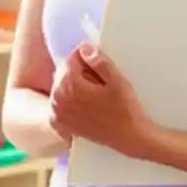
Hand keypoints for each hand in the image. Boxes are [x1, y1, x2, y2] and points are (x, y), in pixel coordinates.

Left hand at [51, 41, 157, 158]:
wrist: (129, 138)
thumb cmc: (125, 110)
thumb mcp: (117, 81)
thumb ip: (99, 62)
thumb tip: (84, 48)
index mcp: (69, 85)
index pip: (71, 58)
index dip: (87, 57)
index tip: (100, 65)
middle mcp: (57, 99)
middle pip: (63, 71)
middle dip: (79, 70)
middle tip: (99, 81)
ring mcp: (57, 112)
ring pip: (60, 86)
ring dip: (73, 84)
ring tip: (93, 93)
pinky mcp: (60, 123)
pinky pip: (58, 101)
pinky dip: (67, 99)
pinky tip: (83, 103)